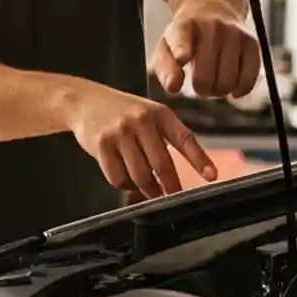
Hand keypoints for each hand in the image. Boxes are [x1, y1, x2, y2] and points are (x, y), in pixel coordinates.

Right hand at [66, 85, 217, 199]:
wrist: (85, 100)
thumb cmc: (122, 111)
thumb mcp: (148, 113)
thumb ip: (165, 136)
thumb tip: (177, 173)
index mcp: (159, 113)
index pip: (185, 138)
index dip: (199, 159)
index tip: (211, 176)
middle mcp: (141, 120)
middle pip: (161, 164)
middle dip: (170, 186)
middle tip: (173, 196)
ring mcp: (120, 133)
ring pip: (140, 175)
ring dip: (148, 189)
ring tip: (151, 191)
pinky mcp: (101, 145)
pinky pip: (118, 177)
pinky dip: (125, 185)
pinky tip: (127, 180)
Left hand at [152, 0, 260, 98]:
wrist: (213, 7)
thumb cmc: (186, 36)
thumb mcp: (167, 46)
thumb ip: (166, 68)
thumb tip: (173, 88)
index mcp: (184, 25)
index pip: (182, 37)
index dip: (182, 49)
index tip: (182, 58)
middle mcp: (211, 26)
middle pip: (206, 75)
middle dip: (201, 88)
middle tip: (199, 85)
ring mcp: (234, 33)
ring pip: (228, 81)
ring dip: (219, 91)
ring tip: (214, 83)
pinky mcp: (252, 43)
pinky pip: (248, 79)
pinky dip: (240, 89)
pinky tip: (232, 88)